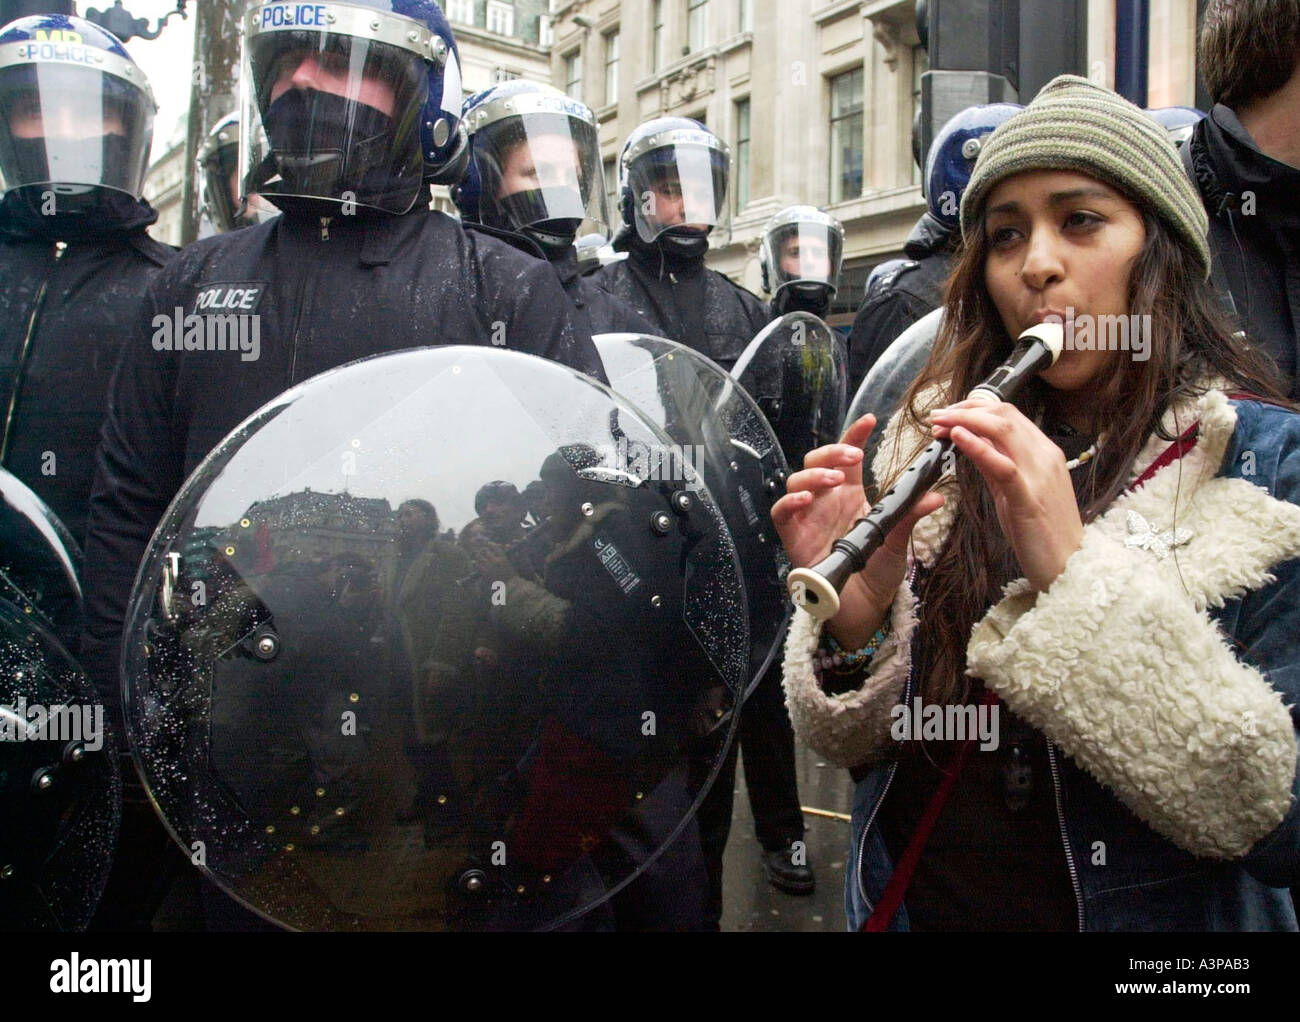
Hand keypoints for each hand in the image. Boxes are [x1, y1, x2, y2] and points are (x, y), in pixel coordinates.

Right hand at [771, 414, 943, 646]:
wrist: (864, 607)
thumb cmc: (877, 570)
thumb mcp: (897, 540)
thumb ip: (907, 516)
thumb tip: (934, 496)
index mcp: (849, 493)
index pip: (847, 455)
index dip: (853, 434)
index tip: (869, 420)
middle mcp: (826, 500)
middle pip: (817, 461)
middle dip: (832, 451)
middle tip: (854, 456)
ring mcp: (807, 517)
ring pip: (796, 480)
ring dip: (814, 475)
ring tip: (834, 479)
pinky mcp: (793, 537)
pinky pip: (781, 513)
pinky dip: (790, 502)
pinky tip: (805, 500)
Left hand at [929, 400, 1083, 590]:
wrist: (1072, 566)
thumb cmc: (1042, 531)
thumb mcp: (1015, 490)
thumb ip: (996, 465)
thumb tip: (971, 442)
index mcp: (1044, 453)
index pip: (1008, 414)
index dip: (974, 408)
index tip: (948, 414)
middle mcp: (1045, 457)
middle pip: (1004, 415)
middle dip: (964, 410)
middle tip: (936, 416)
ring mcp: (1039, 476)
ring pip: (1004, 430)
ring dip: (965, 421)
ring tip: (939, 424)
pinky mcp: (1029, 500)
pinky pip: (1004, 466)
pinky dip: (978, 447)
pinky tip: (957, 437)